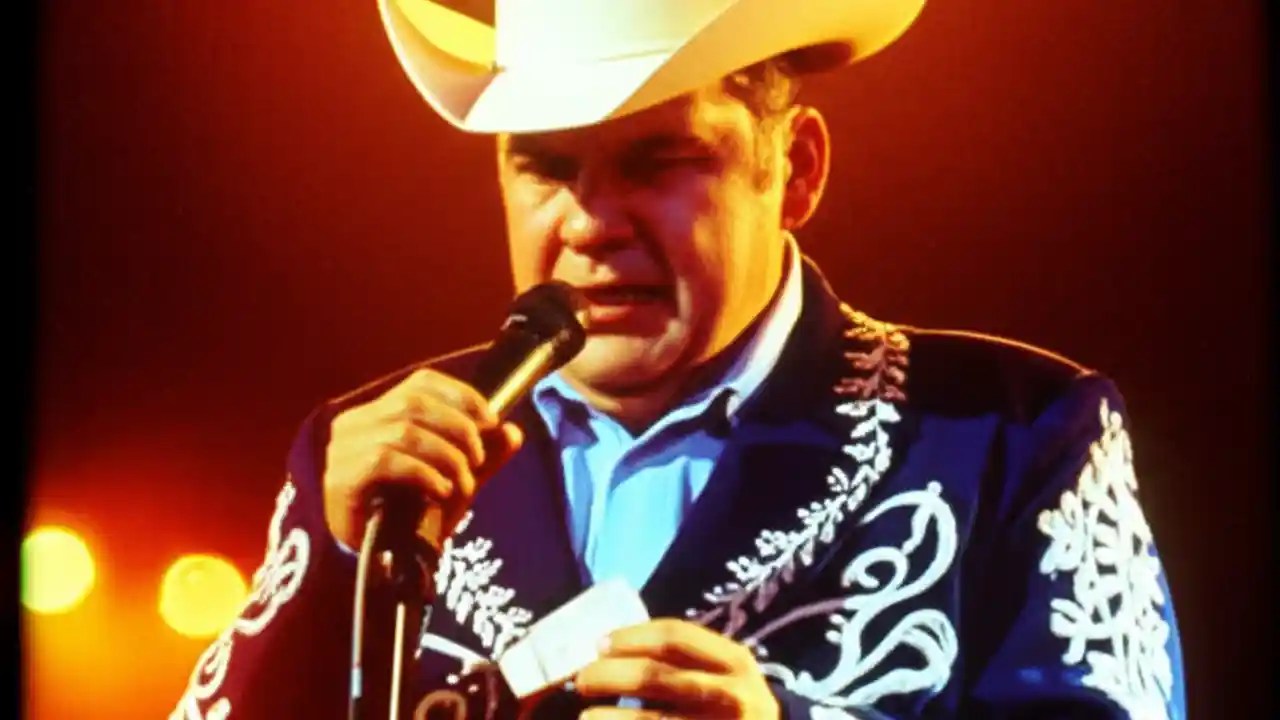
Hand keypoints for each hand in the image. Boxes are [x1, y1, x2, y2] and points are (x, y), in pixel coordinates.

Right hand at [322, 367, 523, 550]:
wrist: (376, 565)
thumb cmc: (410, 516)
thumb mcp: (454, 479)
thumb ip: (482, 455)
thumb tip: (513, 431)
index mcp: (379, 413)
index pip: (421, 383)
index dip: (461, 395)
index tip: (491, 421)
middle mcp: (354, 424)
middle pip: (413, 402)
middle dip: (458, 428)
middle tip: (478, 458)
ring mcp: (342, 450)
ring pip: (403, 431)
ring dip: (445, 456)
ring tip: (462, 483)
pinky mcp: (340, 478)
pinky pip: (385, 460)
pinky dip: (423, 473)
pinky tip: (440, 491)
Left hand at [574, 619, 779, 718]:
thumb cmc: (733, 704)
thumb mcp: (725, 674)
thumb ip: (683, 662)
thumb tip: (610, 652)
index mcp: (735, 661)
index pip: (675, 637)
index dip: (631, 637)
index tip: (599, 643)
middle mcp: (734, 694)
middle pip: (659, 677)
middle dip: (612, 676)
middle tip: (582, 680)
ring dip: (615, 719)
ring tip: (585, 717)